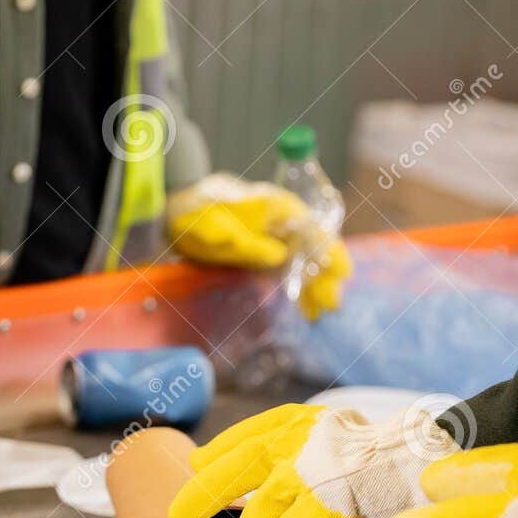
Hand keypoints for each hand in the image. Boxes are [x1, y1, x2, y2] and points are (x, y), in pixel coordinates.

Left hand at [166, 175, 352, 319]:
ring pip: (307, 262)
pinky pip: (292, 272)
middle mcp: (282, 221)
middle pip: (313, 246)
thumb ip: (239, 238)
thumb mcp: (208, 224)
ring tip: (324, 310)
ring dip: (316, 285)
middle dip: (324, 274)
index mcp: (274, 206)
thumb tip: (276, 254)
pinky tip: (309, 310)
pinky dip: (301, 290)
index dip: (326, 248)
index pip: (310, 226)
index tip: (339, 269)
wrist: (178, 215)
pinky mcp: (269, 256)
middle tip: (331, 302)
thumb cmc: (194, 214)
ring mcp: (278, 238)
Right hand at [168, 403, 456, 517]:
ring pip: (242, 461)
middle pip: (255, 516)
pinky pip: (258, 428)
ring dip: (206, 488)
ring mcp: (306, 436)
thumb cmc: (415, 511)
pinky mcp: (308, 418)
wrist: (439, 453)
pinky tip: (202, 459)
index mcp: (332, 504)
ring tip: (178, 516)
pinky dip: (228, 443)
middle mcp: (310, 466)